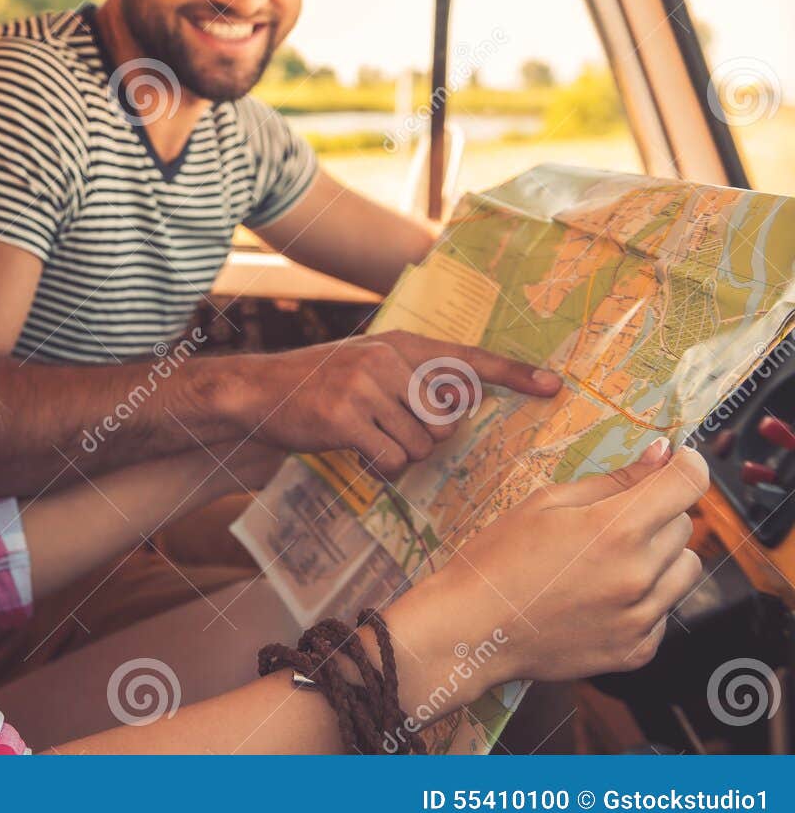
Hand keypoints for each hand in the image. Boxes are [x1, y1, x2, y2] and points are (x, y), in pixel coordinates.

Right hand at [233, 330, 560, 472]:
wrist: (259, 393)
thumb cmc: (319, 385)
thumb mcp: (368, 366)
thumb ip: (412, 379)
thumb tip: (462, 405)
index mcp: (399, 345)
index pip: (468, 358)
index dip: (514, 374)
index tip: (554, 386)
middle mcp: (387, 360)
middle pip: (447, 420)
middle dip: (427, 437)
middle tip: (392, 430)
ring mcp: (365, 387)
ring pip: (422, 445)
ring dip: (400, 454)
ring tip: (367, 438)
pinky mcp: (345, 418)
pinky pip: (392, 460)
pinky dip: (380, 467)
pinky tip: (356, 452)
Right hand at [417, 439, 707, 693]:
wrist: (471, 629)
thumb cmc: (497, 558)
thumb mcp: (545, 503)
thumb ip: (612, 480)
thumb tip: (661, 454)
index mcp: (615, 530)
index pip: (688, 484)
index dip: (687, 466)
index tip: (677, 464)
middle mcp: (639, 576)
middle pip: (684, 526)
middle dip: (657, 515)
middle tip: (611, 522)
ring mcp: (641, 619)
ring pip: (685, 569)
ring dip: (659, 558)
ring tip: (609, 563)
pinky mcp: (638, 651)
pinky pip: (664, 611)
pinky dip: (643, 599)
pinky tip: (599, 598)